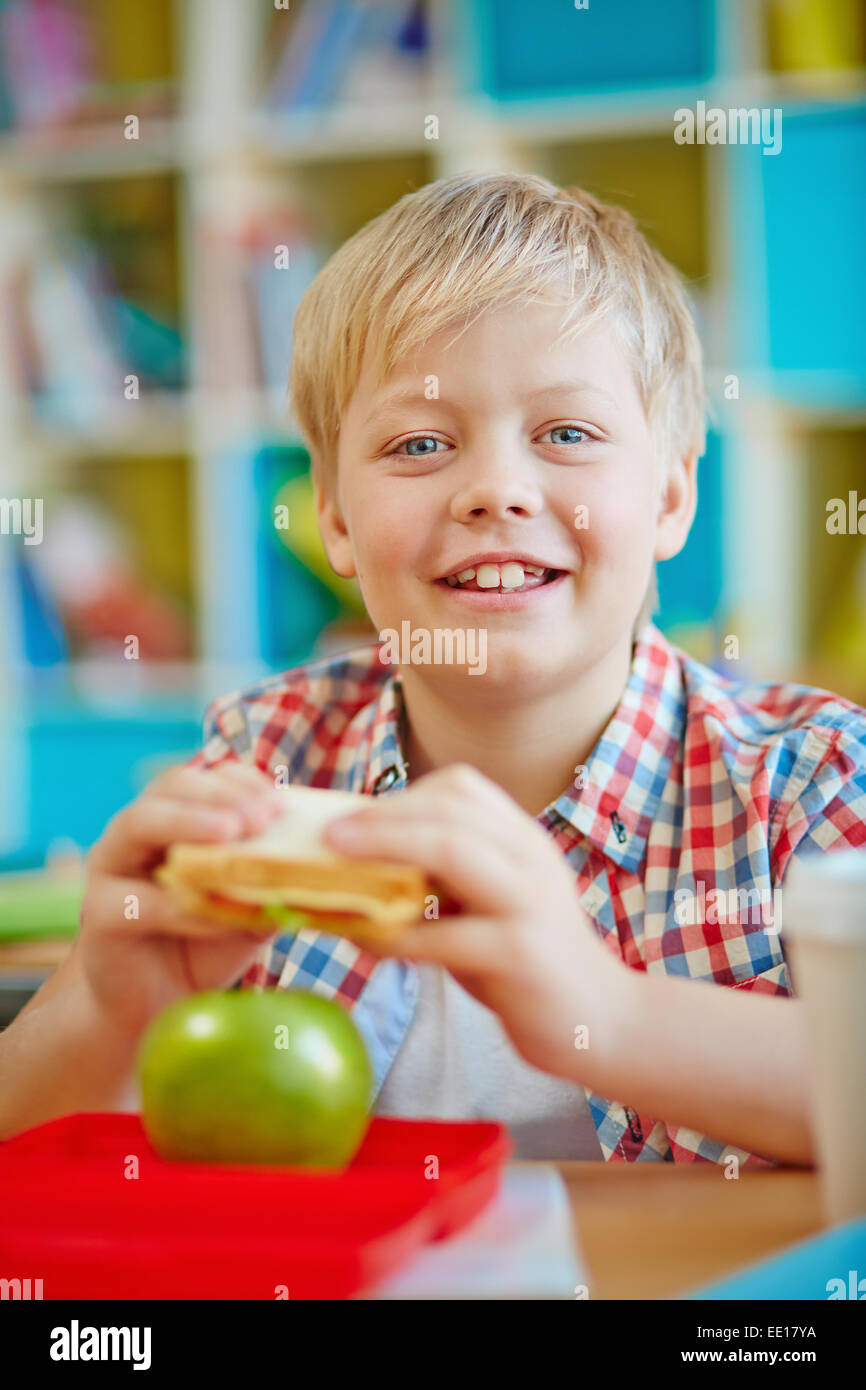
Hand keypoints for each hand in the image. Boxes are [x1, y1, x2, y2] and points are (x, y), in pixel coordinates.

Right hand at [80, 763, 286, 1038]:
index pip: (208, 779)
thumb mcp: (251, 904)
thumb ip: (272, 877)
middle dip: (220, 795)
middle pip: (172, 786)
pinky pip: (140, 900)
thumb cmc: (208, 944)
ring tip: (232, 833)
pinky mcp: (99, 913)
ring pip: (140, 823)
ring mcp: (111, 867)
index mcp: (177, 816)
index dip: (244, 783)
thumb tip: (320, 858)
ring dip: (189, 822)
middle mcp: (139, 831)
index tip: (281, 803)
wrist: (161, 1006)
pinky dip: (184, 906)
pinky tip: (220, 916)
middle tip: (261, 817)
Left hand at [323, 763, 631, 1080]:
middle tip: (326, 832)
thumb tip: (360, 864)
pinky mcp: (519, 954)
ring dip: (384, 849)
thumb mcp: (494, 902)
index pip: (461, 787)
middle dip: (381, 816)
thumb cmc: (530, 960)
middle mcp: (529, 857)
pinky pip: (443, 936)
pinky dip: (394, 935)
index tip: (352, 818)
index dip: (401, 796)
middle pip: (450, 810)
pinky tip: (362, 942)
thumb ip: (447, 878)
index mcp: (522, 838)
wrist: (602, 1020)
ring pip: (452, 851)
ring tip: (335, 863)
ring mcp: (527, 902)